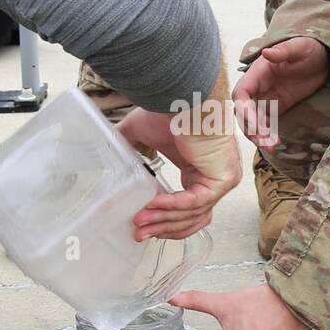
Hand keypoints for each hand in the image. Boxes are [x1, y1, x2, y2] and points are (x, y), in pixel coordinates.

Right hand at [119, 109, 241, 239]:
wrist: (185, 95)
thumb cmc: (171, 109)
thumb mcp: (142, 133)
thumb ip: (128, 147)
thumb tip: (107, 155)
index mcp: (199, 173)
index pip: (188, 211)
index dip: (164, 221)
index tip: (142, 226)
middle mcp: (214, 180)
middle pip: (191, 219)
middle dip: (162, 228)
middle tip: (138, 233)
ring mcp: (221, 181)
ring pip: (192, 214)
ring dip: (163, 219)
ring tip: (139, 221)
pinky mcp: (222, 179)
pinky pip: (194, 201)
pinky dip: (171, 206)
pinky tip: (151, 206)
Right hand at [233, 38, 329, 148]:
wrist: (322, 57)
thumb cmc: (308, 48)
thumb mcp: (299, 47)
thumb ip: (283, 51)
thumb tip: (267, 53)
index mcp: (258, 73)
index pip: (241, 92)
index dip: (244, 109)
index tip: (255, 123)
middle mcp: (258, 88)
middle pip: (244, 111)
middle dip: (250, 127)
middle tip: (265, 141)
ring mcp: (266, 99)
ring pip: (253, 121)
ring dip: (257, 135)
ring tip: (271, 147)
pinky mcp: (276, 108)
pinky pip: (266, 125)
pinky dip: (268, 135)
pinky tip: (277, 144)